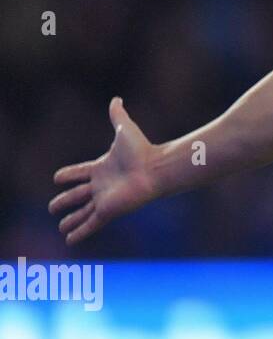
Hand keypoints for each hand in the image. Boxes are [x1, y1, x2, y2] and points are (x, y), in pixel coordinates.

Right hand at [48, 97, 159, 244]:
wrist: (155, 168)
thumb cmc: (142, 150)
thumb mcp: (125, 129)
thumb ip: (118, 116)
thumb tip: (116, 99)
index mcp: (102, 167)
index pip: (79, 172)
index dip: (68, 174)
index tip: (57, 177)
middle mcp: (101, 185)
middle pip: (77, 195)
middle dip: (64, 201)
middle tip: (52, 207)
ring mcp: (104, 199)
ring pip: (82, 212)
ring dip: (70, 220)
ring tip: (61, 227)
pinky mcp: (108, 211)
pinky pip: (90, 224)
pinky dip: (79, 232)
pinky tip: (69, 240)